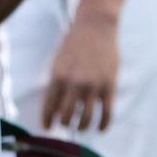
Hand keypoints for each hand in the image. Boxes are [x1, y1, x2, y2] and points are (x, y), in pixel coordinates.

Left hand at [42, 13, 118, 131]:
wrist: (96, 27)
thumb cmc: (74, 43)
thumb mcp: (58, 61)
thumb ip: (57, 83)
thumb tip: (56, 108)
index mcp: (58, 76)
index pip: (50, 105)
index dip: (47, 119)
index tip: (47, 127)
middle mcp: (75, 83)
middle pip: (67, 116)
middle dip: (64, 124)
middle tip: (64, 125)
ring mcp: (94, 86)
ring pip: (86, 118)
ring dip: (81, 127)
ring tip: (79, 127)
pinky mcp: (110, 86)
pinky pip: (106, 113)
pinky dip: (103, 125)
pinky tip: (99, 129)